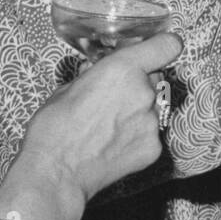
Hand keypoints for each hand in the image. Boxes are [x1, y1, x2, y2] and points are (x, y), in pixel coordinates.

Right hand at [15, 32, 182, 207]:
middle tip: (113, 98)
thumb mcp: (67, 88)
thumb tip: (96, 71)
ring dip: (136, 112)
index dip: (163, 46)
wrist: (55, 173)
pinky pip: (149, 134)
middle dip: (138, 85)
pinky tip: (112, 145)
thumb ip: (92, 76)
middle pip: (154, 79)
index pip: (166, 46)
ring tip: (107, 128)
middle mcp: (144, 92)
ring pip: (151, 108)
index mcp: (123, 69)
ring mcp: (151, 122)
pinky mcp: (153, 148)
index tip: (158, 49)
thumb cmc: (54, 128)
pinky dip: (136, 137)